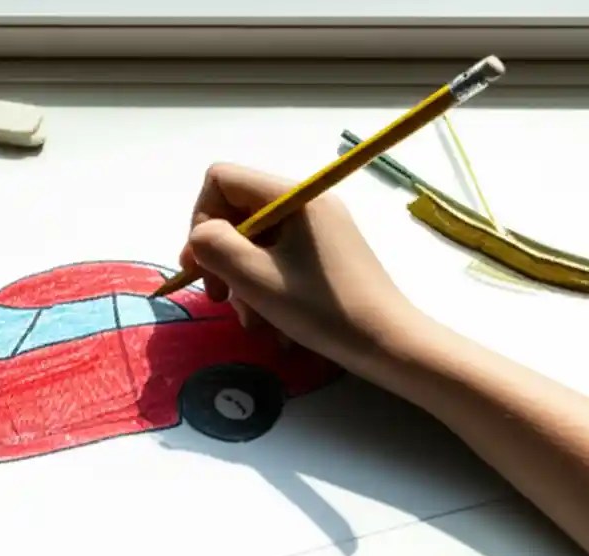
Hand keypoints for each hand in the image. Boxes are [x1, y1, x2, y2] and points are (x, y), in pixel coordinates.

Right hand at [179, 163, 423, 376]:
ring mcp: (318, 226)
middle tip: (218, 297)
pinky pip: (278, 256)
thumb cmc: (322, 309)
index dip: (201, 217)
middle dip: (220, 255)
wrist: (388, 342)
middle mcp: (306, 200)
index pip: (222, 180)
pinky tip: (271, 319)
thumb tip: (200, 236)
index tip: (204, 262)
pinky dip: (265, 285)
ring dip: (242, 279)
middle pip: (237, 211)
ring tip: (252, 319)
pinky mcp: (325, 250)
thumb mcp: (255, 278)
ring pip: (255, 239)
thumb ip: (214, 246)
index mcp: (293, 196)